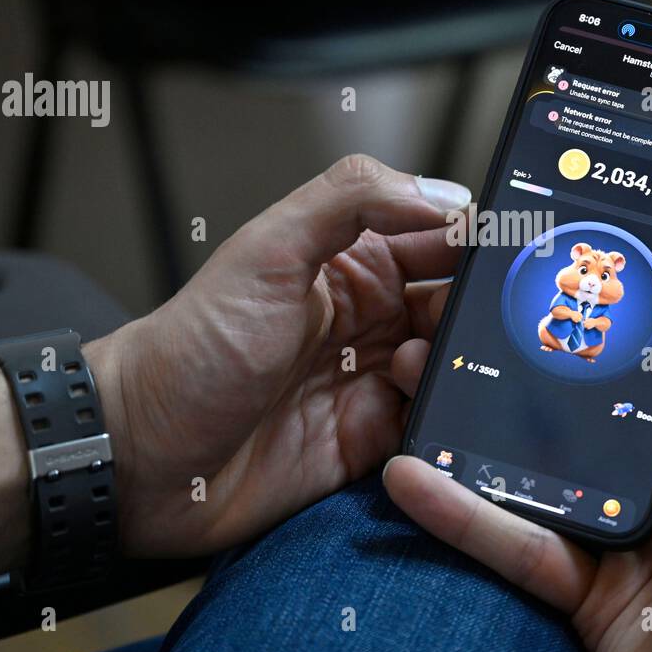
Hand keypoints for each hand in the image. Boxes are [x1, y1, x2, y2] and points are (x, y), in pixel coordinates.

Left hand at [86, 155, 468, 556]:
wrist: (142, 455)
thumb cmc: (194, 348)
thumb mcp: (268, 248)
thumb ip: (352, 199)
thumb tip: (445, 195)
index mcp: (351, 262)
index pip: (439, 237)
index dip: (476, 240)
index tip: (508, 250)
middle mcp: (369, 318)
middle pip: (459, 304)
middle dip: (478, 309)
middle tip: (480, 318)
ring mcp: (373, 381)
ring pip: (454, 364)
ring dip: (455, 364)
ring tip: (414, 366)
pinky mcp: (372, 442)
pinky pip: (433, 427)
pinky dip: (443, 420)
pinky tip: (419, 411)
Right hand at [384, 302, 651, 651]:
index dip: (606, 336)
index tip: (545, 297)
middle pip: (582, 418)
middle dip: (518, 377)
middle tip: (460, 336)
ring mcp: (620, 536)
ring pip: (531, 474)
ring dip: (470, 436)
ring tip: (416, 385)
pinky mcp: (578, 587)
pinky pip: (508, 541)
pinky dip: (457, 512)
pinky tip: (409, 476)